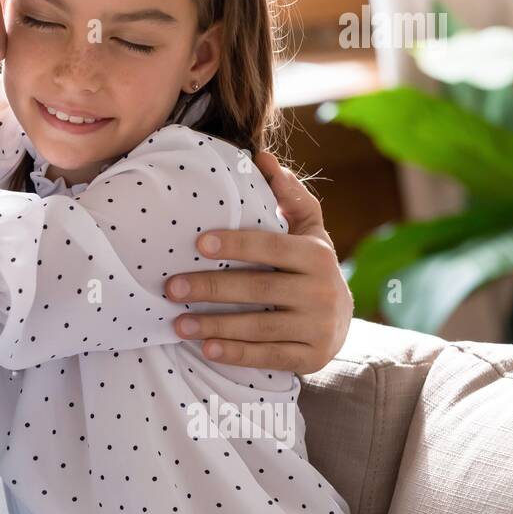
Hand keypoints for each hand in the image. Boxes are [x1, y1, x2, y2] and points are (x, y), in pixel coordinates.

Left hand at [164, 151, 351, 374]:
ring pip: (259, 326)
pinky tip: (206, 348)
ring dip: (214, 326)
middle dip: (210, 288)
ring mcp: (319, 326)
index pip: (271, 246)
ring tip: (177, 323)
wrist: (341, 320)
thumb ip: (287, 194)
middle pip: (259, 287)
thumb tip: (261, 157)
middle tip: (171, 288)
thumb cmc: (309, 264)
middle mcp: (321, 290)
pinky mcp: (313, 357)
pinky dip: (236, 353)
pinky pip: (268, 356)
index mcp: (316, 254)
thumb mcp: (307, 228)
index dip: (235, 244)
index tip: (198, 244)